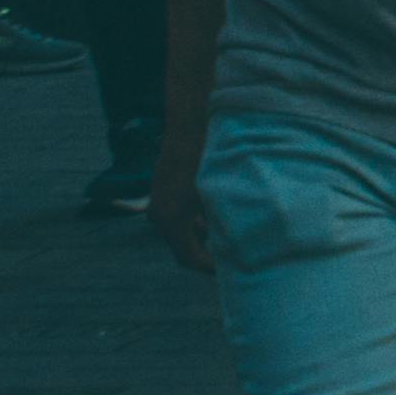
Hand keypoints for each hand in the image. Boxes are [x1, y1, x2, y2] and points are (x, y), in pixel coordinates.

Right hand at [151, 134, 219, 276]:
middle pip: (183, 249)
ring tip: (228, 241)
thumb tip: (237, 245)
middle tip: (231, 262)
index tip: (229, 273)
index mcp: (172, 219)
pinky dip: (195, 224)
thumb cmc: (211, 154)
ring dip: (201, 239)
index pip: (189, 258)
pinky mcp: (161, 194)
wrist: (191, 121)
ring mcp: (157, 205)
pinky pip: (177, 220)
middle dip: (206, 256)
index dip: (209, 268)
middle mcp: (159, 216)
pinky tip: (217, 218)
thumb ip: (224, 221)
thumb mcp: (220, 191)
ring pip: (180, 234)